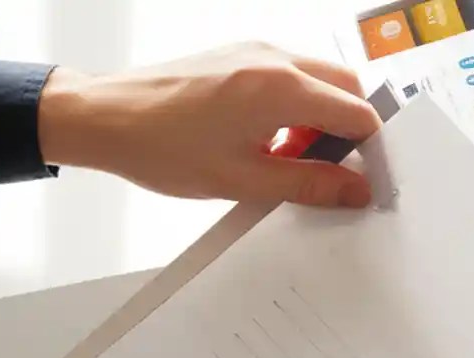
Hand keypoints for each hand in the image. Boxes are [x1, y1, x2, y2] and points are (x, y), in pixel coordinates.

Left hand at [37, 43, 380, 207]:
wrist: (103, 118)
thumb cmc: (158, 145)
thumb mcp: (244, 180)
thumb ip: (310, 185)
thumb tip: (354, 189)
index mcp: (280, 87)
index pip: (358, 113)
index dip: (370, 152)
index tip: (364, 180)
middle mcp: (273, 58)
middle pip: (347, 88)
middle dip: (347, 132)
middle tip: (329, 172)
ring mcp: (255, 51)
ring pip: (319, 81)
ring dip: (319, 120)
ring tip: (288, 161)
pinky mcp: (239, 55)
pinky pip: (289, 76)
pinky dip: (294, 107)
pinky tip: (267, 142)